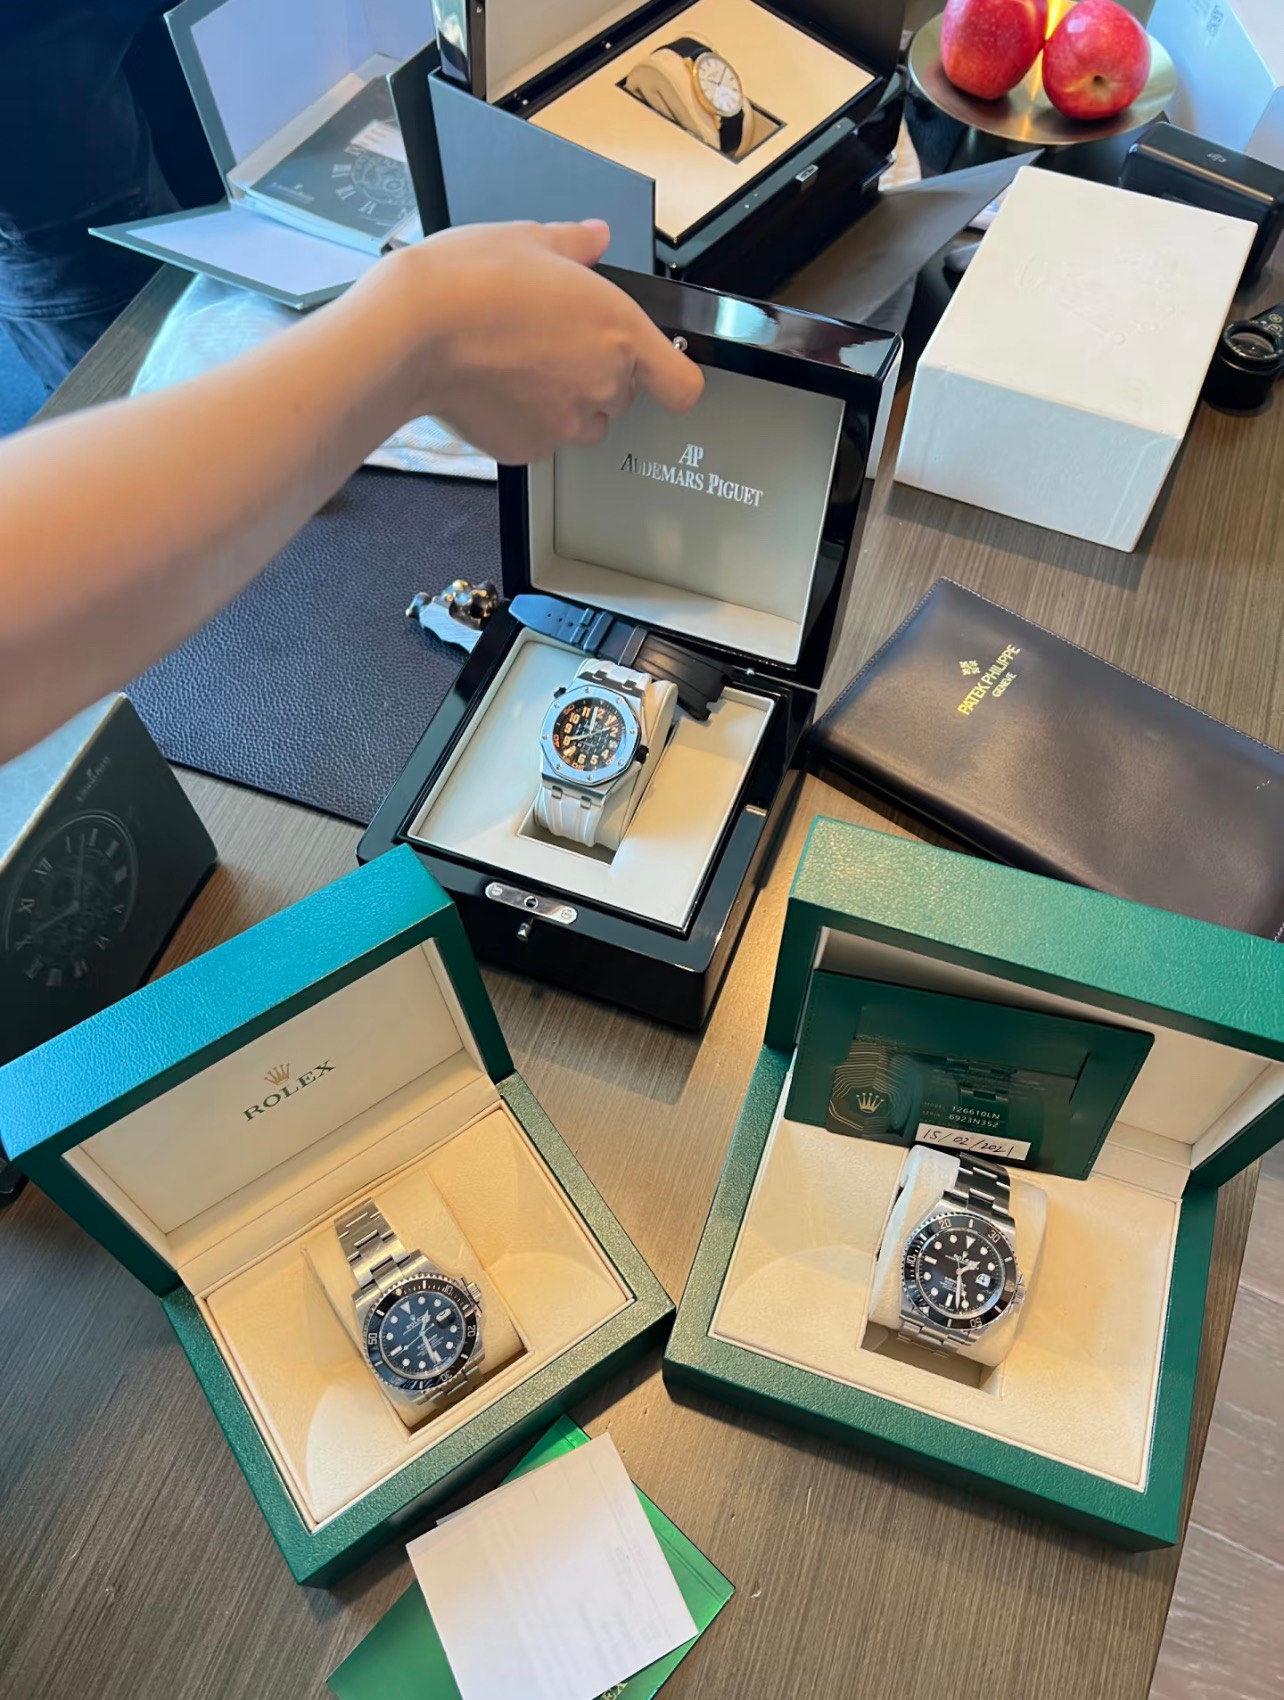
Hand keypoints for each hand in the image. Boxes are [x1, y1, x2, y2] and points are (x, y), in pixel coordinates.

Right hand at [368, 219, 703, 461]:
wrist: (411, 333)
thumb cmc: (468, 283)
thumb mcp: (529, 238)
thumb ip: (575, 244)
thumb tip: (595, 237)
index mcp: (619, 331)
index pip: (682, 386)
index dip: (671, 377)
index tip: (658, 368)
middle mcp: (602, 385)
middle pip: (624, 396)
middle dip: (597, 374)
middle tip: (551, 343)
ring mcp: (565, 423)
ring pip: (584, 422)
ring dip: (566, 403)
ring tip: (519, 366)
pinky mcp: (528, 449)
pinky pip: (541, 439)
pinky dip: (525, 421)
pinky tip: (495, 387)